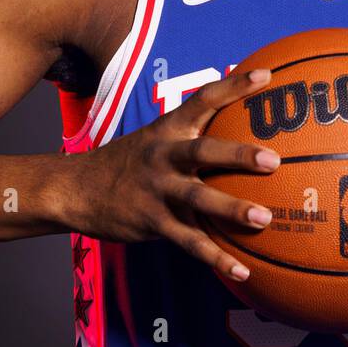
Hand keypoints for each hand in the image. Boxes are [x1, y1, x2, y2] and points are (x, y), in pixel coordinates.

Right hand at [64, 68, 278, 281]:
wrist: (75, 189)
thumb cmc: (128, 161)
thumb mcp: (155, 136)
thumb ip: (192, 131)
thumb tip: (240, 122)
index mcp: (167, 129)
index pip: (204, 100)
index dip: (234, 86)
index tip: (267, 75)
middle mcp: (163, 156)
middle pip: (203, 151)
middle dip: (238, 154)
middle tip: (272, 160)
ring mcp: (157, 190)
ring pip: (198, 199)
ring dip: (232, 209)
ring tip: (265, 218)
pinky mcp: (152, 222)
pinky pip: (189, 242)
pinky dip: (216, 258)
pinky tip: (243, 271)